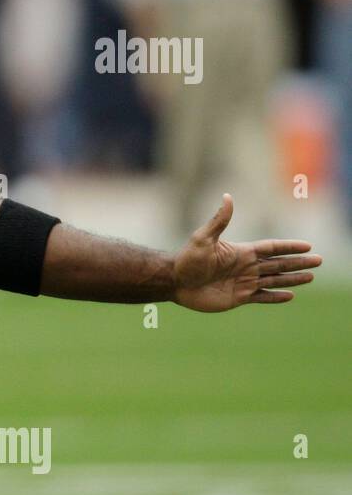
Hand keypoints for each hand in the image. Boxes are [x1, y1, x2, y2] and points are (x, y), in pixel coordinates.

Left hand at [172, 195, 320, 312]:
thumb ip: (219, 221)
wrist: (174, 282)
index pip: (271, 248)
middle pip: (278, 264)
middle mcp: (245, 267)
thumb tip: (227, 197)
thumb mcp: (203, 238)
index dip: (289, 247)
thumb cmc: (187, 259)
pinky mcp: (238, 298)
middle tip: (319, 261)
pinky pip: (262, 297)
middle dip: (298, 262)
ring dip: (292, 279)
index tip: (307, 246)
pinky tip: (289, 296)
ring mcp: (243, 282)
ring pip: (274, 280)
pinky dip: (275, 297)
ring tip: (310, 277)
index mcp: (241, 252)